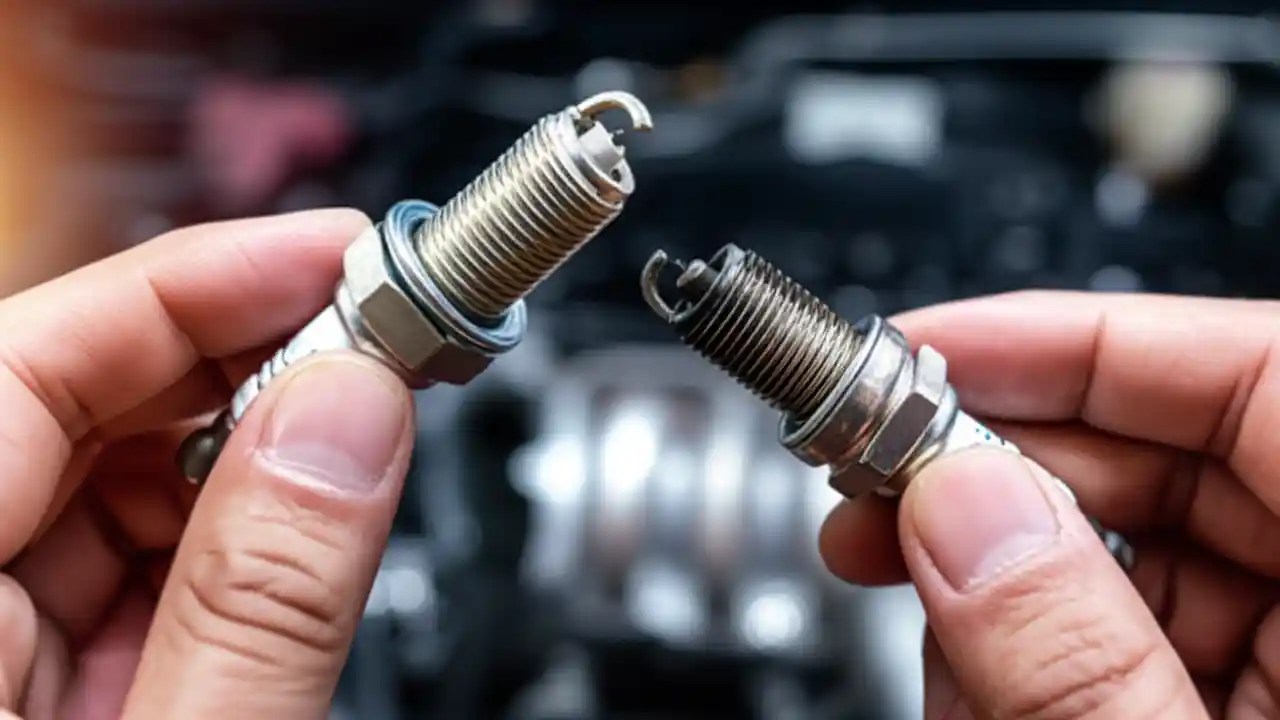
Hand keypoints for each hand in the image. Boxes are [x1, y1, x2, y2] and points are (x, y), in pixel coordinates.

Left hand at [0, 208, 415, 718]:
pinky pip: (117, 568)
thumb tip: (350, 413)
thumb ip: (263, 601)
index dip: (194, 283)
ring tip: (358, 439)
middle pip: (71, 409)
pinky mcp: (18, 687)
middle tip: (379, 343)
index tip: (335, 256)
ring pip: (106, 483)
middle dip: (243, 366)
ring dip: (249, 457)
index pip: (25, 362)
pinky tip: (299, 535)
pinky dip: (223, 542)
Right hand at [820, 292, 1279, 718]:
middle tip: (880, 486)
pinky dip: (1030, 644)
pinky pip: (1132, 633)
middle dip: (1002, 473)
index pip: (1257, 374)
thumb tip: (960, 508)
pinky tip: (971, 679)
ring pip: (1134, 552)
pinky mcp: (1256, 702)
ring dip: (995, 577)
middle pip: (1172, 460)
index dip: (1080, 340)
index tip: (932, 352)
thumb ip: (1071, 654)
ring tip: (917, 614)